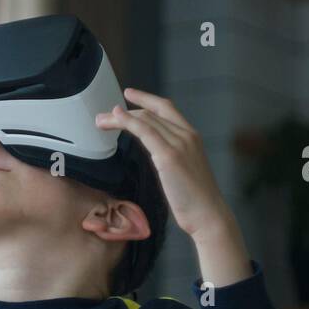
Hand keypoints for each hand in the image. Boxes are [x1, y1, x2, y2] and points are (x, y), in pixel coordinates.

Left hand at [95, 88, 232, 241]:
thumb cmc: (195, 200)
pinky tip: (116, 118)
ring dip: (119, 117)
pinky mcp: (169, 155)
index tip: (129, 94)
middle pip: (152, 113)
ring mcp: (179, 143)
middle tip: (104, 117)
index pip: (167, 108)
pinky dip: (128, 122)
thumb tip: (155, 155)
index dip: (146, 99)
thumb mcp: (182, 171)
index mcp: (191, 137)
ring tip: (101, 121)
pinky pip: (145, 131)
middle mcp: (186, 135)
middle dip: (125, 111)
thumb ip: (170, 158)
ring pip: (146, 119)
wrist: (207, 214)